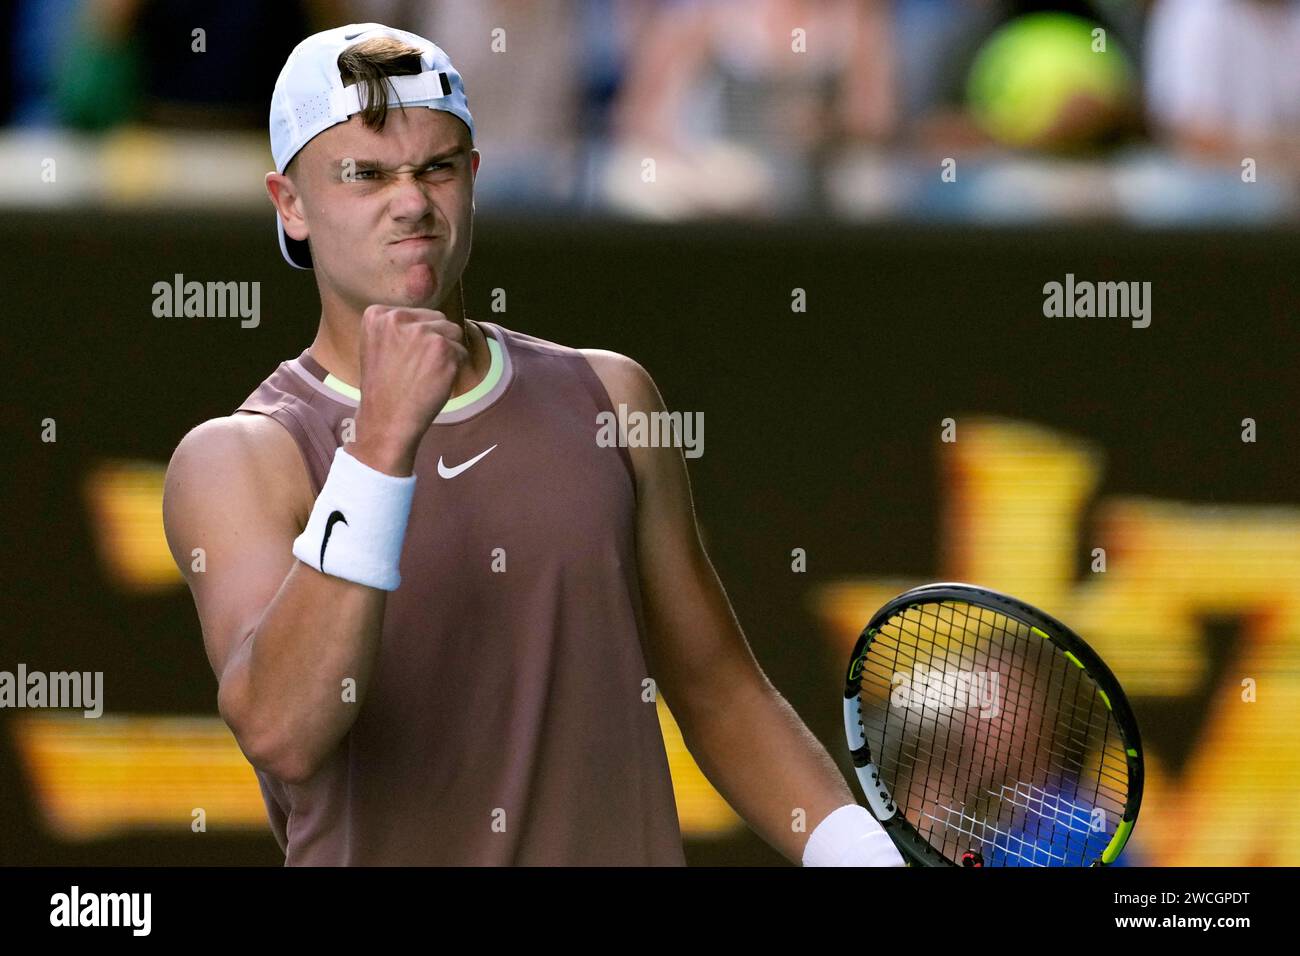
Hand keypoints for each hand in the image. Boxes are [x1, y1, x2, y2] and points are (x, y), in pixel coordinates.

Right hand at [351, 306, 468, 474]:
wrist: (387, 420)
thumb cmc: (385, 387)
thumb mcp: (378, 345)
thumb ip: (398, 327)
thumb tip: (434, 317)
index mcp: (377, 315)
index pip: (418, 314)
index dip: (418, 339)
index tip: (404, 359)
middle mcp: (398, 318)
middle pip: (438, 319)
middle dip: (436, 342)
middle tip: (418, 368)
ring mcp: (422, 332)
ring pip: (454, 332)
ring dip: (448, 353)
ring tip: (426, 374)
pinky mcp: (443, 349)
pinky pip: (463, 352)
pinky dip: (456, 368)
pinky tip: (436, 381)